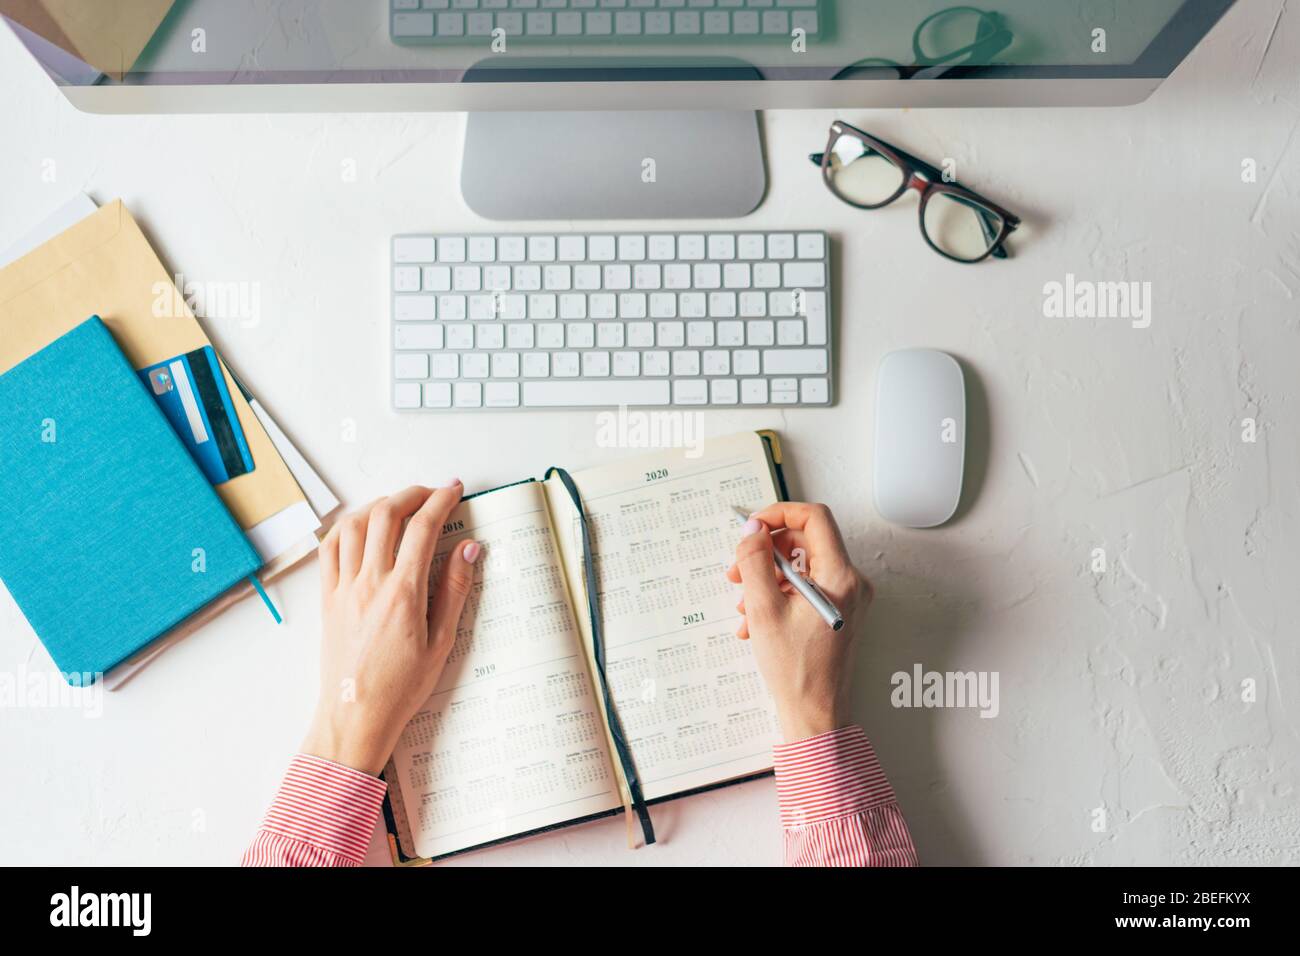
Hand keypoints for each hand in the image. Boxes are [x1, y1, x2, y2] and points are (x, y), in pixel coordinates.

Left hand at [302, 481, 478, 773]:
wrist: (355, 716)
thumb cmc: (400, 688)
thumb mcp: (442, 642)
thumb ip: (454, 590)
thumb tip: (468, 548)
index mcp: (403, 594)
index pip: (422, 528)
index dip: (441, 500)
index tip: (454, 490)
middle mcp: (369, 583)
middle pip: (386, 514)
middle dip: (412, 494)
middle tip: (431, 494)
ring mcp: (343, 588)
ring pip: (354, 524)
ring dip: (378, 504)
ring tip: (398, 506)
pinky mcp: (327, 598)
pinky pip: (329, 548)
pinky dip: (345, 527)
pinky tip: (361, 527)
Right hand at [726, 502, 868, 742]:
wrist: (814, 715)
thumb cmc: (796, 672)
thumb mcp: (764, 609)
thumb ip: (755, 561)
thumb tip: (752, 529)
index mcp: (840, 577)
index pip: (813, 518)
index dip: (778, 514)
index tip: (752, 526)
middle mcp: (851, 584)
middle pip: (805, 542)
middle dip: (766, 552)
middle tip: (737, 570)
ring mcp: (847, 599)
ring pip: (802, 567)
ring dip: (767, 578)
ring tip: (744, 604)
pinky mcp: (838, 613)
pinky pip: (805, 589)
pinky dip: (778, 596)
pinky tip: (756, 621)